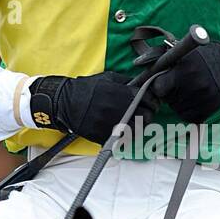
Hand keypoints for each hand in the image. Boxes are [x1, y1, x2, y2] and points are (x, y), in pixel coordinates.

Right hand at [29, 70, 155, 143]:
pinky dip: (127, 136)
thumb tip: (143, 84)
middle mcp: (120, 110)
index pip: (149, 100)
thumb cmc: (86, 89)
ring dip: (140, 126)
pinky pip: (124, 139)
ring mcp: (113, 125)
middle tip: (145, 113)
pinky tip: (124, 130)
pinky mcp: (106, 136)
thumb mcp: (108, 78)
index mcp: (122, 94)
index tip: (153, 103)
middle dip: (148, 114)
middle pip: (147, 117)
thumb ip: (127, 81)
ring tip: (135, 122)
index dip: (154, 101)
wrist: (65, 102)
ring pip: (137, 130)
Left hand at [150, 40, 219, 122]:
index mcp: (185, 70)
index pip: (159, 88)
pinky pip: (189, 117)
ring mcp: (204, 98)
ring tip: (188, 90)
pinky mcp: (211, 108)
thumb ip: (161, 59)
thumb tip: (136, 63)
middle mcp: (195, 85)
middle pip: (169, 100)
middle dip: (170, 94)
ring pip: (178, 110)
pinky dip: (188, 111)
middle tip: (179, 84)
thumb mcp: (182, 53)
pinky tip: (194, 99)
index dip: (159, 86)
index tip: (163, 83)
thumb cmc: (200, 58)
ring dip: (179, 103)